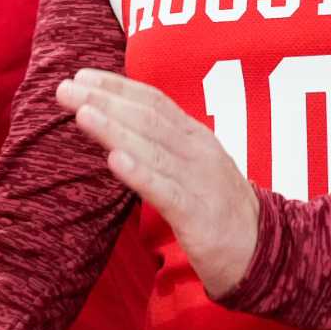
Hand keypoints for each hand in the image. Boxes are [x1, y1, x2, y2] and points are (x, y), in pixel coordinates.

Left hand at [56, 69, 262, 299]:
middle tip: (65, 89)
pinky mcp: (199, 216)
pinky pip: (166, 191)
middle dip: (104, 100)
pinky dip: (140, 174)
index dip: (117, 86)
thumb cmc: (217, 207)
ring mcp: (201, 181)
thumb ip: (161, 145)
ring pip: (153, 149)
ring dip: (114, 129)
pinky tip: (115, 160)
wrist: (265, 252)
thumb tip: (117, 125)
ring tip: (82, 113)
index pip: (153, 101)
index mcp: (196, 136)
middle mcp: (199, 151)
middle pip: (147, 118)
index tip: (80, 77)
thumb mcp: (192, 166)